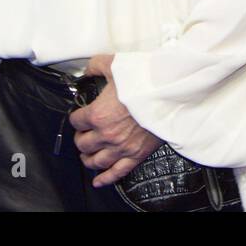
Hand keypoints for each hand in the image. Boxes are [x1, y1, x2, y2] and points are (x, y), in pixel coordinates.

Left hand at [69, 53, 162, 188]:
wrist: (170, 93)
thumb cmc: (144, 80)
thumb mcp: (114, 64)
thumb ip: (95, 66)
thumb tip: (87, 70)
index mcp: (98, 114)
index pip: (76, 122)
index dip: (76, 117)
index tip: (79, 116)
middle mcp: (106, 134)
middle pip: (83, 144)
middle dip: (81, 138)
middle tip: (83, 134)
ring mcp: (121, 147)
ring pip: (96, 161)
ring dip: (88, 159)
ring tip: (87, 155)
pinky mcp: (136, 155)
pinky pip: (117, 172)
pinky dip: (105, 179)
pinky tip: (98, 181)